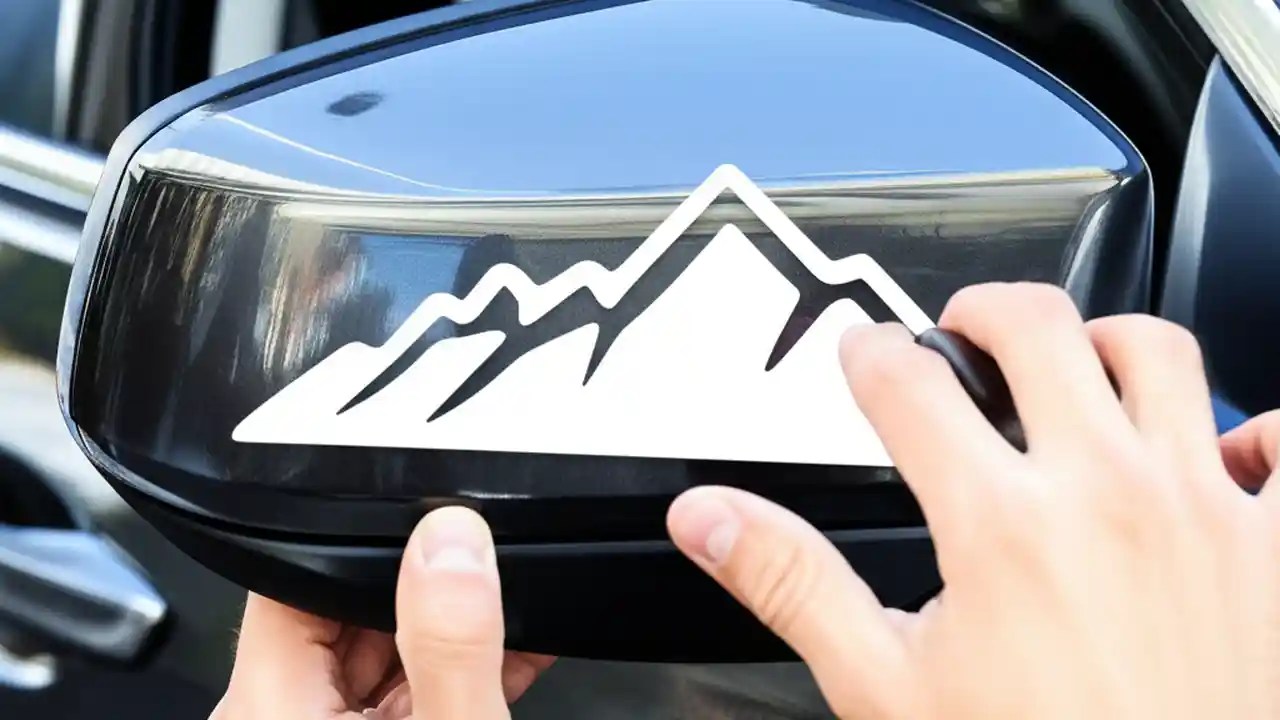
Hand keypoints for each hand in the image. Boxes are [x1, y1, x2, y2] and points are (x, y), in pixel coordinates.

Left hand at [210, 507, 553, 718]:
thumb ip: (449, 645)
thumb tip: (452, 543)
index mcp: (271, 707)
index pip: (291, 573)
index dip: (359, 530)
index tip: (429, 510)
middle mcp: (280, 717)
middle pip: (341, 607)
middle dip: (422, 584)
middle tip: (490, 568)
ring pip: (379, 652)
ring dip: (446, 633)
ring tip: (516, 612)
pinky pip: (402, 695)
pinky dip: (452, 674)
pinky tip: (513, 655)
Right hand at [668, 282, 1279, 718]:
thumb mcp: (884, 684)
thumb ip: (791, 583)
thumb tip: (707, 515)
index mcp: (999, 521)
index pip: (908, 383)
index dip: (869, 352)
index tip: (863, 352)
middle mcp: (1106, 492)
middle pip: (1036, 326)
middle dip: (982, 309)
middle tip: (960, 329)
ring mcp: (1202, 509)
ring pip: (1160, 352)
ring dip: (1106, 340)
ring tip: (1075, 362)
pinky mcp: (1276, 549)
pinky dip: (1261, 430)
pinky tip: (1228, 444)